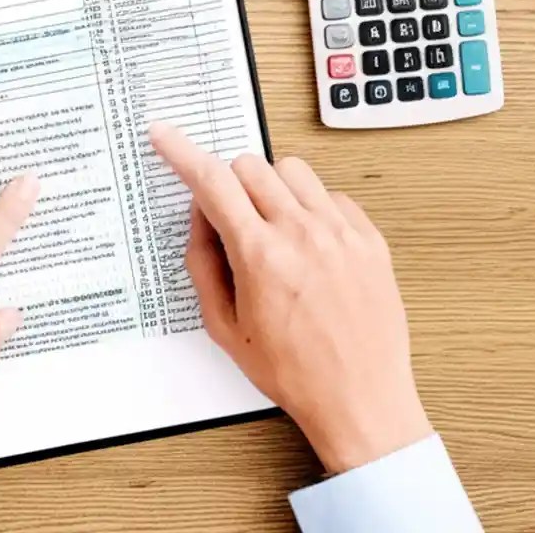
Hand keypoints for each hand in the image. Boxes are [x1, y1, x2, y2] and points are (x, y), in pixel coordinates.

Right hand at [149, 122, 430, 474]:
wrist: (359, 398)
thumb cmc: (294, 372)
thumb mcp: (225, 327)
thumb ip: (203, 264)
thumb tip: (200, 218)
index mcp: (260, 256)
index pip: (211, 182)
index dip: (181, 152)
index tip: (165, 134)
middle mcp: (303, 234)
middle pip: (250, 165)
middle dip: (230, 183)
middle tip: (231, 219)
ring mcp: (341, 232)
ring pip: (293, 170)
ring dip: (271, 188)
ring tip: (273, 230)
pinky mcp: (369, 239)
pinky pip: (332, 195)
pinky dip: (312, 207)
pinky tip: (309, 245)